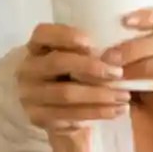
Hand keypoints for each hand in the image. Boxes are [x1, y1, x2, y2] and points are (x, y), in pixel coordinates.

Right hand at [16, 23, 131, 134]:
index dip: (66, 36)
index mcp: (35, 47)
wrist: (44, 103)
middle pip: (57, 63)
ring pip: (66, 94)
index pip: (43, 34)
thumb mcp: (70, 56)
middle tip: (118, 73)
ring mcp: (30, 95)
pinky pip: (69, 116)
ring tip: (124, 97)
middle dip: (90, 67)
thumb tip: (115, 57)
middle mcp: (28, 69)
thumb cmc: (65, 73)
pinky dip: (94, 113)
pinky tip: (114, 111)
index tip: (91, 42)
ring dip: (99, 96)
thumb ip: (86, 53)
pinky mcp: (38, 118)